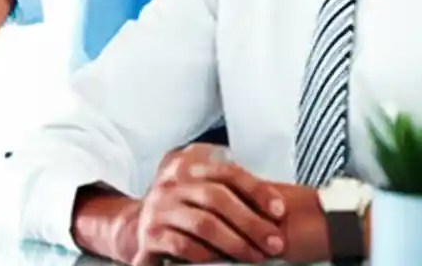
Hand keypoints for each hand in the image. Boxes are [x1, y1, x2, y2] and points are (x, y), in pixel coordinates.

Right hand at [122, 145, 286, 263]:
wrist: (141, 225)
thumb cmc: (184, 208)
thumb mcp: (201, 188)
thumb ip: (230, 189)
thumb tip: (277, 205)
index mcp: (187, 166)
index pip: (227, 172)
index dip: (256, 190)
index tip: (280, 210)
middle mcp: (171, 184)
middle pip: (216, 197)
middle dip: (251, 222)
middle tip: (275, 243)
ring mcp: (159, 208)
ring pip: (203, 224)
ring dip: (235, 242)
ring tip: (256, 256)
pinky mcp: (151, 234)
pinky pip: (183, 245)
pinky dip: (206, 255)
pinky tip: (221, 262)